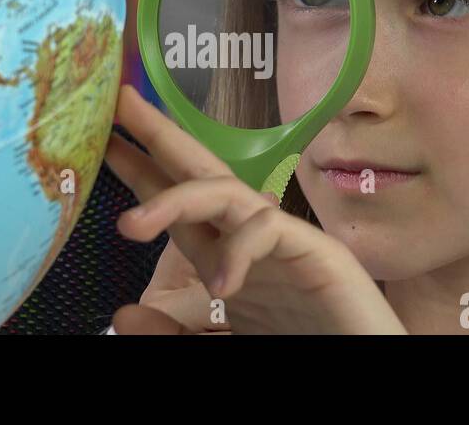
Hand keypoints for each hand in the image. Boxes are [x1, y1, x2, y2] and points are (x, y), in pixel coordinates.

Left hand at [104, 85, 406, 334]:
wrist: (364, 365)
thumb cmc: (301, 349)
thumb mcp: (217, 348)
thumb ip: (173, 335)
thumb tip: (124, 315)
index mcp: (228, 259)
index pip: (179, 205)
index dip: (140, 172)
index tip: (104, 144)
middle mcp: (253, 240)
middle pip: (202, 174)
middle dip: (161, 136)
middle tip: (120, 104)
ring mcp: (287, 243)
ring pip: (227, 193)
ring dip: (176, 200)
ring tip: (131, 226)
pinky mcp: (320, 254)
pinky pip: (269, 230)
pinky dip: (240, 252)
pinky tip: (222, 287)